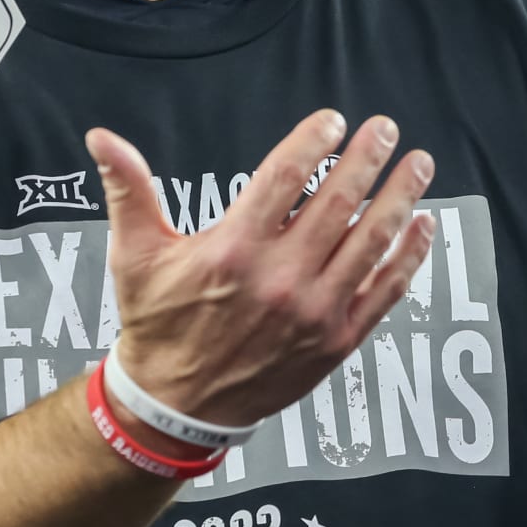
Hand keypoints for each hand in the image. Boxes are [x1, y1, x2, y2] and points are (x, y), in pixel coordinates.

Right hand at [88, 110, 434, 434]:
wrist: (176, 406)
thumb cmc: (157, 321)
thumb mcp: (134, 254)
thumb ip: (128, 189)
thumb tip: (101, 136)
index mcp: (233, 249)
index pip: (285, 178)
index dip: (314, 142)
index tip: (334, 120)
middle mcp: (279, 278)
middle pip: (337, 203)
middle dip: (367, 160)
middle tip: (387, 129)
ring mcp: (313, 312)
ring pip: (369, 242)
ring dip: (400, 198)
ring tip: (419, 164)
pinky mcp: (336, 341)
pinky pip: (384, 293)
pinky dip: (409, 258)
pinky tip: (425, 225)